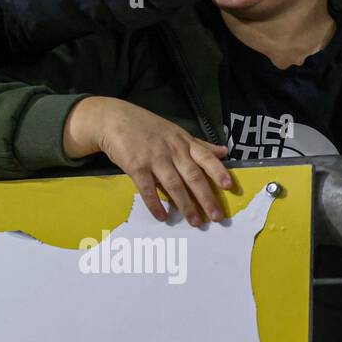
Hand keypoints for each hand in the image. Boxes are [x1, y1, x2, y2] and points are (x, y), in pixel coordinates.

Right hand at [64, 97, 230, 225]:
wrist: (113, 119)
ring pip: (174, 185)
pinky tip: (162, 217)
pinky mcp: (136, 166)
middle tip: (216, 217)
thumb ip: (199, 144)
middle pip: (193, 176)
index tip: (228, 187)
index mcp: (183, 141)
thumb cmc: (146, 126)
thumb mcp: (175, 131)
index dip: (218, 171)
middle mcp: (172, 150)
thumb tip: (224, 152)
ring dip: (185, 206)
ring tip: (195, 222)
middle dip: (206, 198)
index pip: (205, 157)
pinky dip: (155, 205)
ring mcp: (154, 158)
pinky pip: (147, 190)